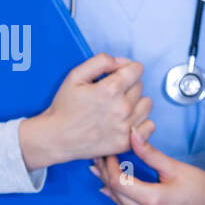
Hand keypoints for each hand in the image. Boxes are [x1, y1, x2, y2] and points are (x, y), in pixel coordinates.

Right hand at [19, 54, 153, 169]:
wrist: (55, 138)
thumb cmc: (64, 109)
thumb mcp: (75, 76)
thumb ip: (101, 62)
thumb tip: (120, 62)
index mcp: (110, 89)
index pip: (137, 69)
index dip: (127, 69)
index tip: (119, 75)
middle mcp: (121, 108)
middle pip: (140, 86)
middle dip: (128, 86)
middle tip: (111, 94)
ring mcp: (125, 126)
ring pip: (147, 104)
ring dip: (136, 103)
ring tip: (118, 107)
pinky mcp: (125, 142)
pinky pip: (149, 126)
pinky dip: (141, 123)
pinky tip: (127, 121)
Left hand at [93, 129, 204, 204]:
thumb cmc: (200, 189)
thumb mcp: (175, 167)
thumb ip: (151, 153)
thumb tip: (135, 135)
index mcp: (153, 199)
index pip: (118, 182)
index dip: (109, 165)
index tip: (109, 152)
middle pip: (114, 192)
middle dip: (105, 172)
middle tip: (100, 156)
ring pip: (117, 201)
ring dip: (107, 183)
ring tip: (100, 167)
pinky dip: (116, 195)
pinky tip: (109, 187)